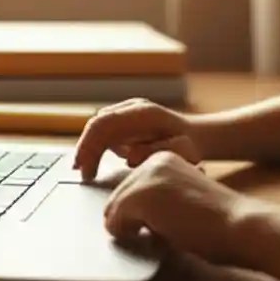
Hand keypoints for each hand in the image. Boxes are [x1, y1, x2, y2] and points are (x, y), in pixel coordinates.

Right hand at [73, 98, 202, 180]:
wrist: (199, 136)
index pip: (105, 123)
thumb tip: (130, 156)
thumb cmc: (191, 146)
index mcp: (144, 113)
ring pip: (99, 126)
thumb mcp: (177, 151)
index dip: (89, 146)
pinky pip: (105, 130)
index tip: (84, 169)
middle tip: (81, 173)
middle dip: (85, 148)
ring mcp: (129, 111)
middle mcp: (134, 108)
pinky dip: (96, 146)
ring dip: (89, 147)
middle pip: (98, 123)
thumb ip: (153, 152)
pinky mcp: (127, 119)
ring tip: (85, 170)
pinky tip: (93, 162)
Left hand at [104, 152, 258, 265]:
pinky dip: (130, 236)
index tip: (171, 217)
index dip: (142, 213)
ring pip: (112, 211)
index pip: (129, 188)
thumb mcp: (180, 199)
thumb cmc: (217, 222)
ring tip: (167, 229)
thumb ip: (155, 198)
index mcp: (164, 157)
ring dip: (132, 229)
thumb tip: (121, 217)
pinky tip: (160, 233)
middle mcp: (152, 160)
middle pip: (116, 199)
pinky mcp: (140, 195)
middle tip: (168, 228)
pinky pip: (114, 223)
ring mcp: (145, 176)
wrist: (238, 225)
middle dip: (133, 221)